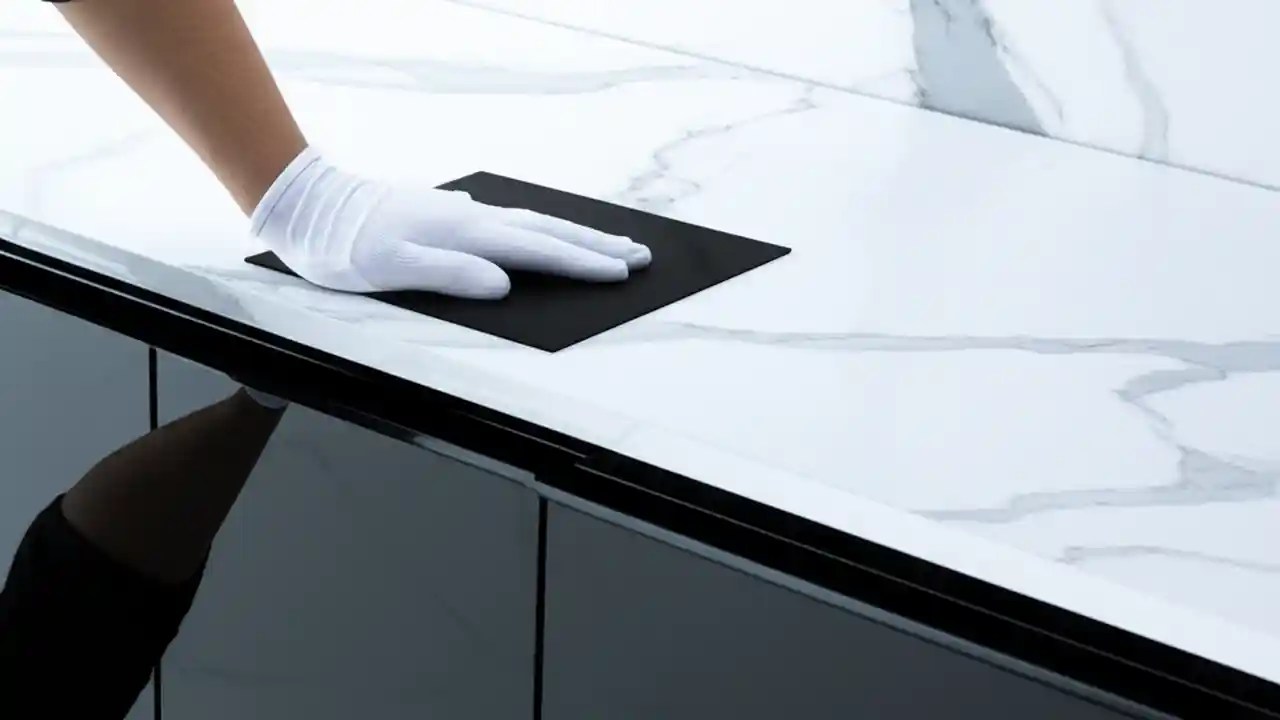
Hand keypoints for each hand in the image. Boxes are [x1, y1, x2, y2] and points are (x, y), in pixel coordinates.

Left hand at [250, 146, 650, 298]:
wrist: (310, 204)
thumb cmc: (344, 247)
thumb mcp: (390, 270)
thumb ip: (450, 276)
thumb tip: (504, 285)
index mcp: (465, 236)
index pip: (537, 252)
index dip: (582, 264)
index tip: (623, 272)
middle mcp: (471, 219)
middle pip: (548, 231)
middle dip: (596, 244)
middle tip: (641, 253)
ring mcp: (461, 213)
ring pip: (531, 223)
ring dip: (573, 234)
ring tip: (608, 243)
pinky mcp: (447, 215)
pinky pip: (510, 222)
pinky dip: (538, 229)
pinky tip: (537, 232)